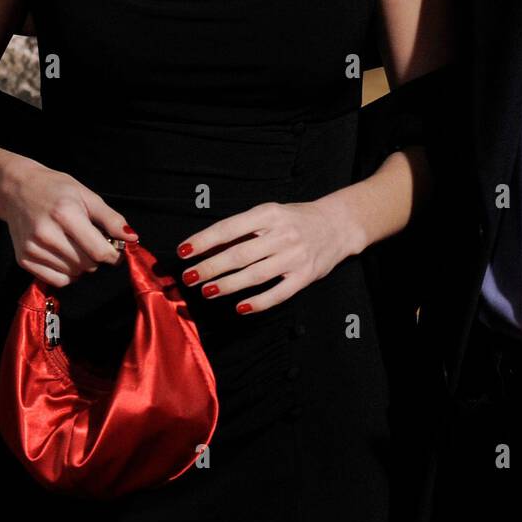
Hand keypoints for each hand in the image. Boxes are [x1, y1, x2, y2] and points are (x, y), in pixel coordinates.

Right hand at [0, 157, 138, 287]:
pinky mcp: (23, 259)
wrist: (16, 189)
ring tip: (78, 246)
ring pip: (74, 274)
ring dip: (83, 266)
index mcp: (66, 214)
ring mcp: (33, 249)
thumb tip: (132, 238)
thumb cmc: (56, 189)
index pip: (99, 251)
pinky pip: (56, 280)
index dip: (114, 255)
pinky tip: (67, 257)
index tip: (117, 251)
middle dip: (98, 258)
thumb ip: (111, 219)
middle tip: (95, 244)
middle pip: (87, 264)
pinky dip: (68, 273)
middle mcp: (46, 234)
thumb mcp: (87, 196)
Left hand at [177, 199, 355, 314]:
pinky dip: (258, 303)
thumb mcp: (271, 214)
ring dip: (227, 285)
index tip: (183, 252)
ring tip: (207, 291)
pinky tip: (240, 307)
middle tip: (188, 277)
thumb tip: (207, 248)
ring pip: (255, 275)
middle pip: (239, 254)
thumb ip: (244, 229)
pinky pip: (278, 293)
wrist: (338, 224)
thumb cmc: (296, 219)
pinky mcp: (305, 276)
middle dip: (210, 267)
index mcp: (270, 214)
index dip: (204, 241)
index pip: (230, 228)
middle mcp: (282, 234)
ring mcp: (295, 256)